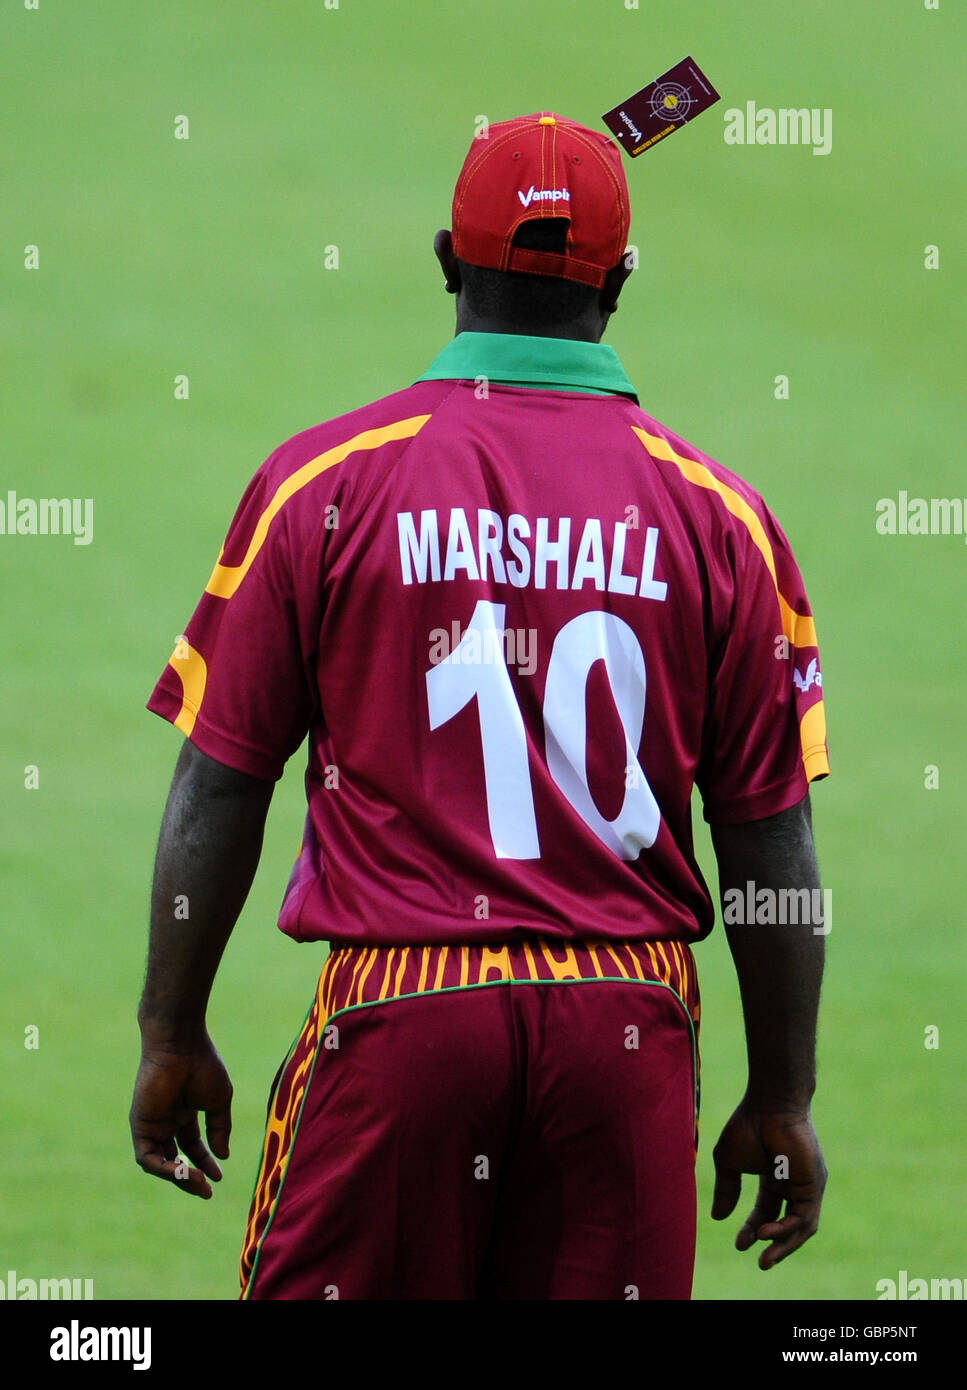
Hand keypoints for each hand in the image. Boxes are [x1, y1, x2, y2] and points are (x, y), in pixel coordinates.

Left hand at [130, 1033, 232, 1198]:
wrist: (180, 1044)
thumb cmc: (203, 1065)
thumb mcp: (219, 1101)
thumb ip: (219, 1128)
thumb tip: (222, 1156)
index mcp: (185, 1112)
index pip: (193, 1146)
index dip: (206, 1162)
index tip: (220, 1176)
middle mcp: (166, 1120)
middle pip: (175, 1158)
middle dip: (191, 1177)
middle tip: (207, 1191)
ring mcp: (152, 1123)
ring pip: (159, 1163)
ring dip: (179, 1176)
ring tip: (199, 1183)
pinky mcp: (140, 1124)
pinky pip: (146, 1157)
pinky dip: (163, 1168)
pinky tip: (184, 1170)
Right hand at [711, 1100, 826, 1268]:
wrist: (769, 1103)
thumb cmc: (748, 1125)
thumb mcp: (729, 1162)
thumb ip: (726, 1189)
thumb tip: (718, 1218)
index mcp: (774, 1177)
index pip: (765, 1211)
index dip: (751, 1229)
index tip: (738, 1243)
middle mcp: (793, 1184)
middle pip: (785, 1224)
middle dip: (772, 1245)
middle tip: (759, 1264)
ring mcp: (806, 1185)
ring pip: (800, 1227)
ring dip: (782, 1245)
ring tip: (763, 1257)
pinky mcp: (814, 1184)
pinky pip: (804, 1217)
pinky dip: (786, 1229)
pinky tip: (766, 1232)